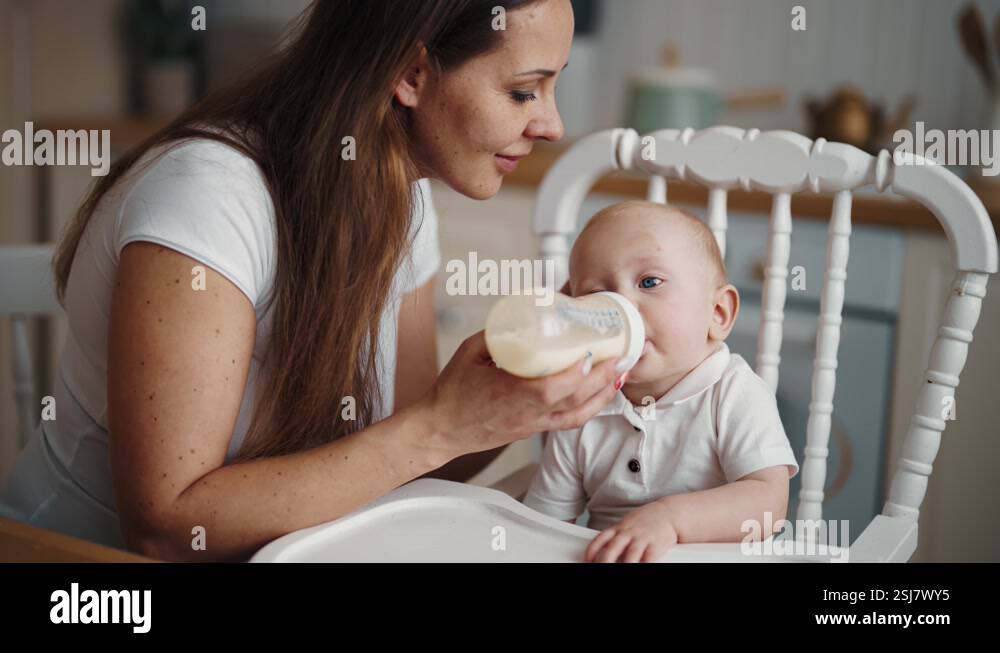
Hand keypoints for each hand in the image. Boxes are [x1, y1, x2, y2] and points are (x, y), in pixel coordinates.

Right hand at [424, 330, 621, 459]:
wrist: (441, 429)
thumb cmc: (453, 392)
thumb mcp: (469, 352)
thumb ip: (496, 333)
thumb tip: (521, 311)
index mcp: (511, 395)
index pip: (554, 388)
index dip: (580, 373)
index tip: (595, 351)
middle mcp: (528, 414)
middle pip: (576, 400)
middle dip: (604, 379)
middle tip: (623, 355)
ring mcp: (533, 425)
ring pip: (578, 415)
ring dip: (604, 394)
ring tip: (621, 372)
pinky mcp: (534, 430)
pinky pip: (569, 421)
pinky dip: (590, 407)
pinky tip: (601, 392)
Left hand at [584, 501, 679, 562]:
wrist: (669, 513)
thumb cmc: (646, 521)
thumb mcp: (628, 524)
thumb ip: (617, 535)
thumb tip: (603, 549)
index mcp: (619, 528)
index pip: (600, 539)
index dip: (591, 551)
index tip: (586, 561)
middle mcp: (628, 533)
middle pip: (612, 549)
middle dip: (603, 561)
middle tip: (598, 568)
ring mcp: (642, 539)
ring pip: (630, 555)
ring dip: (624, 566)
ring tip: (620, 570)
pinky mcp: (655, 545)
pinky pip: (648, 559)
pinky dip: (644, 565)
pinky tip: (641, 568)